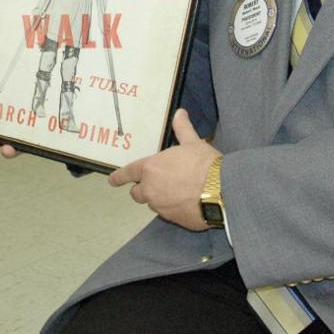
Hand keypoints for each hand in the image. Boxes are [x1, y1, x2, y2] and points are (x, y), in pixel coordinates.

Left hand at [108, 109, 217, 229]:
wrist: (221, 191)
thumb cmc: (204, 164)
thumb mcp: (193, 143)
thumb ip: (183, 129)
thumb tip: (180, 113)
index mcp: (150, 169)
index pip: (128, 173)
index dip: (119, 177)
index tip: (112, 181)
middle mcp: (151, 189)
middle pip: (137, 193)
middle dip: (143, 190)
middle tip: (156, 184)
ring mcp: (161, 207)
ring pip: (153, 204)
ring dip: (160, 199)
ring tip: (177, 192)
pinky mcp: (173, 220)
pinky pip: (168, 214)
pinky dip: (173, 209)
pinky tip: (187, 203)